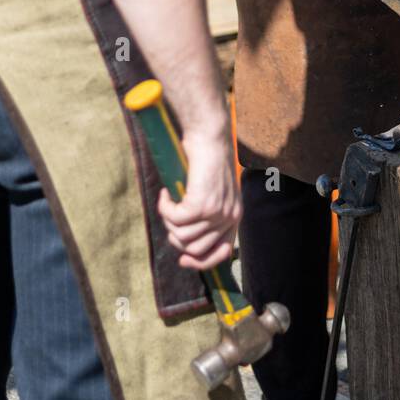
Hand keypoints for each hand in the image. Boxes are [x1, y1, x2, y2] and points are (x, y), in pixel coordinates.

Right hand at [156, 131, 240, 270]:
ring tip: (168, 202)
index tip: (183, 260)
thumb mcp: (215, 193)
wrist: (210, 137)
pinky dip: (164, 207)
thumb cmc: (209, 161)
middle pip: (194, 248)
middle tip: (170, 218)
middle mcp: (229, 217)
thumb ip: (208, 217)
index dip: (200, 262)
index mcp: (235, 217)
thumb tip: (187, 248)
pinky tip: (165, 193)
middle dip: (176, 237)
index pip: (220, 254)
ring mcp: (215, 213)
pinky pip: (173, 219)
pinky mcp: (200, 204)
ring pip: (181, 236)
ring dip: (168, 220)